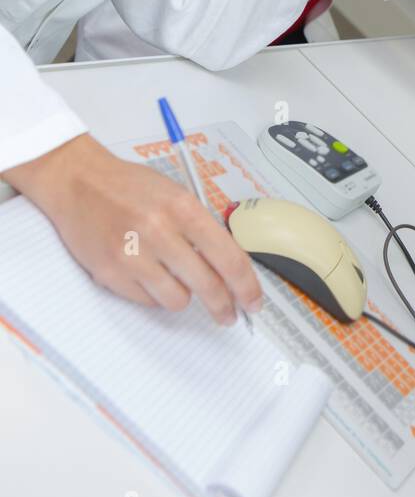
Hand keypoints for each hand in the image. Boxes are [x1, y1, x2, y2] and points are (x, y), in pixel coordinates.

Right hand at [2, 134, 263, 322]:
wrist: (78, 182)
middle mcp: (159, 232)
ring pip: (177, 300)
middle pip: (207, 286)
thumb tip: (229, 268)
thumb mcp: (176, 195)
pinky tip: (146, 275)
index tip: (253, 302)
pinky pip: (147, 301)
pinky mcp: (110, 273)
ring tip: (174, 280)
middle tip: (228, 314)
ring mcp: (132, 255)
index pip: (229, 258)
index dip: (247, 287)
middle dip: (223, 306)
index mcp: (183, 208)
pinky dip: (153, 294)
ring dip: (182, 296)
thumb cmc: (129, 187)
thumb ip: (202, 228)